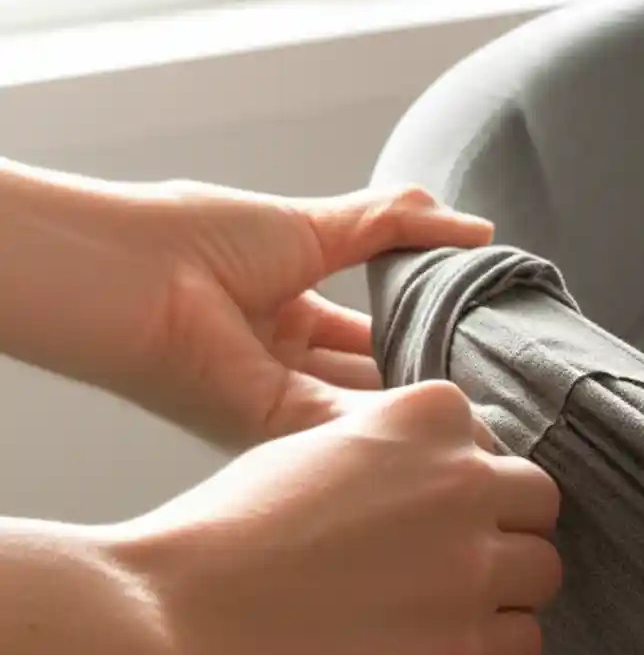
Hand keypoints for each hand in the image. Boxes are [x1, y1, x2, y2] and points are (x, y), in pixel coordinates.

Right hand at [103, 380, 561, 654]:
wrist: (176, 620)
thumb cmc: (231, 535)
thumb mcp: (322, 445)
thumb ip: (400, 448)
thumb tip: (454, 471)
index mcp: (429, 413)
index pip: (492, 443)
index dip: (464, 481)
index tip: (428, 509)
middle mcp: (466, 479)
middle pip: (534, 501)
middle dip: (500, 527)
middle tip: (448, 559)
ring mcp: (473, 563)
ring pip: (539, 571)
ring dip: (500, 588)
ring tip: (438, 606)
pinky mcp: (468, 646)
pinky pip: (522, 640)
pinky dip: (489, 646)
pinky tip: (433, 648)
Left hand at [113, 180, 493, 446]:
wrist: (139, 268)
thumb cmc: (202, 238)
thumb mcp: (320, 225)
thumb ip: (398, 225)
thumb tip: (479, 228)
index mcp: (288, 315)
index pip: (372, 333)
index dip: (423, 329)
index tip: (481, 328)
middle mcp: (287, 365)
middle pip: (373, 376)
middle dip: (427, 371)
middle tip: (495, 369)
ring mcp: (282, 402)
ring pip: (369, 405)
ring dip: (418, 398)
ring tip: (488, 389)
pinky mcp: (280, 429)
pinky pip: (352, 424)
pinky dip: (397, 413)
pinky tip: (449, 405)